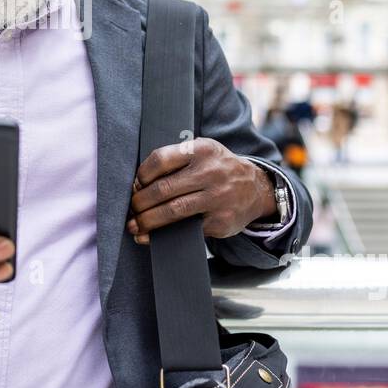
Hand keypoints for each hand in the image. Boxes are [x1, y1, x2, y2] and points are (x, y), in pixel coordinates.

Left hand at [127, 138, 274, 243]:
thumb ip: (175, 159)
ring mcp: (217, 197)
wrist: (256, 188)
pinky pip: (185, 229)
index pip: (161, 159)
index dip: (142, 174)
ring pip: (172, 211)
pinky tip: (148, 237)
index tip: (136, 184)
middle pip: (163, 188)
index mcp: (201, 150)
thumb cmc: (218, 168)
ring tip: (133, 225)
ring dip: (147, 220)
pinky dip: (161, 235)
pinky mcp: (220, 220)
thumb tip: (138, 183)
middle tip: (131, 207)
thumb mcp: (202, 152)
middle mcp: (211, 172)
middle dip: (140, 201)